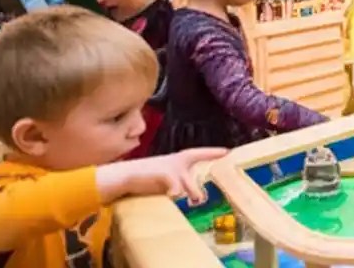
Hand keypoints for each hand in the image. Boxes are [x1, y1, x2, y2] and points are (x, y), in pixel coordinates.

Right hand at [97, 147, 227, 205]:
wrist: (125, 175)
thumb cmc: (147, 177)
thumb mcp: (166, 175)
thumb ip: (180, 181)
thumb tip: (197, 196)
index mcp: (179, 159)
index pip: (200, 153)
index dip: (213, 152)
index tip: (228, 151)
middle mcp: (178, 162)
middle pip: (197, 174)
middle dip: (201, 188)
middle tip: (204, 197)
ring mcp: (172, 168)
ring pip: (190, 184)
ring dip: (193, 194)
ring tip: (195, 201)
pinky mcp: (165, 175)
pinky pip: (177, 187)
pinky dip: (176, 193)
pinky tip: (174, 196)